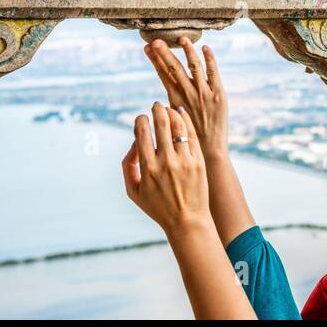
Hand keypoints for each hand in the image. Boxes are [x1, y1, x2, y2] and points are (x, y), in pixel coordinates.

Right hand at [121, 102, 211, 237]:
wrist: (187, 221)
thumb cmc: (158, 206)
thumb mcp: (133, 191)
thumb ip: (128, 166)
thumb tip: (134, 143)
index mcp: (147, 168)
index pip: (142, 132)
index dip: (141, 119)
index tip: (142, 118)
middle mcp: (165, 162)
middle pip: (161, 123)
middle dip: (157, 109)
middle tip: (156, 105)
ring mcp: (184, 161)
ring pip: (178, 126)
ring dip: (172, 112)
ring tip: (169, 108)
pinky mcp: (198, 161)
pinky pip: (192, 135)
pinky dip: (186, 121)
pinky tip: (182, 115)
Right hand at [145, 38, 228, 157]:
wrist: (209, 152)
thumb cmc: (190, 137)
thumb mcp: (175, 117)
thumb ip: (171, 103)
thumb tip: (164, 95)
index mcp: (174, 100)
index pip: (162, 74)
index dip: (154, 60)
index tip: (146, 48)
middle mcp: (187, 94)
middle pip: (173, 68)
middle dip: (164, 53)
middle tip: (156, 40)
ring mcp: (203, 93)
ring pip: (193, 66)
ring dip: (188, 51)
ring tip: (182, 38)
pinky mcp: (218, 95)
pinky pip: (213, 72)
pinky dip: (210, 59)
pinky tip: (206, 48)